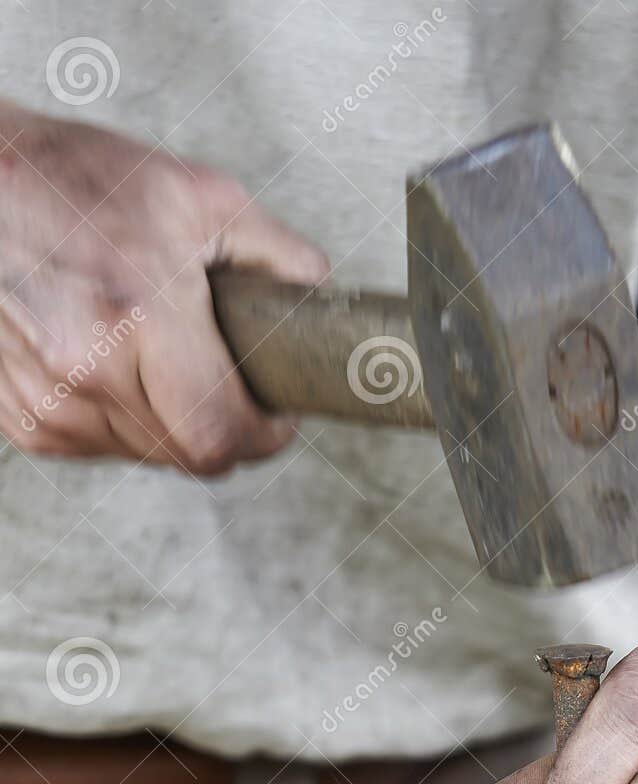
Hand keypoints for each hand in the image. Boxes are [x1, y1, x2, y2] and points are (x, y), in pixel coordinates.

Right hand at [0, 101, 327, 471]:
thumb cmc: (76, 181)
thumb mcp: (195, 195)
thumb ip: (273, 250)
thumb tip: (317, 295)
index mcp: (140, 317)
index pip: (221, 435)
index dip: (262, 434)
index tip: (275, 413)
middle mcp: (88, 370)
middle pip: (192, 455)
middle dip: (224, 425)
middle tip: (229, 380)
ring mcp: (52, 403)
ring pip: (150, 455)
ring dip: (173, 423)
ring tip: (161, 356)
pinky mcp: (26, 421)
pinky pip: (102, 447)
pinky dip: (124, 420)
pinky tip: (115, 362)